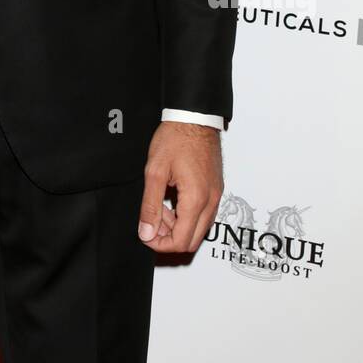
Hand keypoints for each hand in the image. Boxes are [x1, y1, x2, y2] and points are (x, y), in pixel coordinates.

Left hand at [137, 121, 223, 252]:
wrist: (194, 118)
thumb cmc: (175, 139)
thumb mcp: (154, 172)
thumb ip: (150, 206)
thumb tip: (146, 233)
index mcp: (196, 199)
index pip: (181, 242)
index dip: (159, 244)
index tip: (145, 234)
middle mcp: (211, 201)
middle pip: (192, 242)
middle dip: (169, 238)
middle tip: (152, 221)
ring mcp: (216, 196)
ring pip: (199, 230)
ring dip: (178, 227)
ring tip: (161, 206)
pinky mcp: (216, 190)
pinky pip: (204, 215)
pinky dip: (187, 217)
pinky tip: (173, 200)